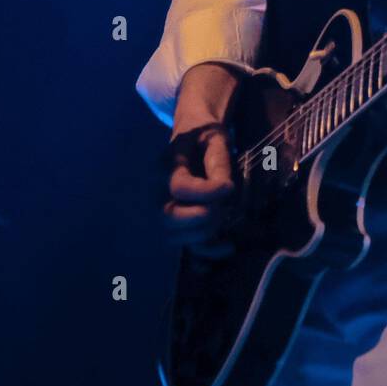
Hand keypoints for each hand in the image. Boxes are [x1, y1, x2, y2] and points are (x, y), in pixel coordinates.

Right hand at [163, 62, 241, 256]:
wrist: (192, 134)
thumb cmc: (204, 133)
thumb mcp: (215, 137)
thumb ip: (218, 161)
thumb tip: (224, 190)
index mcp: (166, 166)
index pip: (180, 188)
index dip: (207, 193)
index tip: (228, 187)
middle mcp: (158, 191)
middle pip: (169, 217)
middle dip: (202, 218)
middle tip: (223, 208)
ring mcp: (164, 208)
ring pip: (174, 236)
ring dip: (203, 235)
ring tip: (223, 218)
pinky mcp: (176, 221)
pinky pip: (184, 244)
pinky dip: (204, 251)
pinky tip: (227, 246)